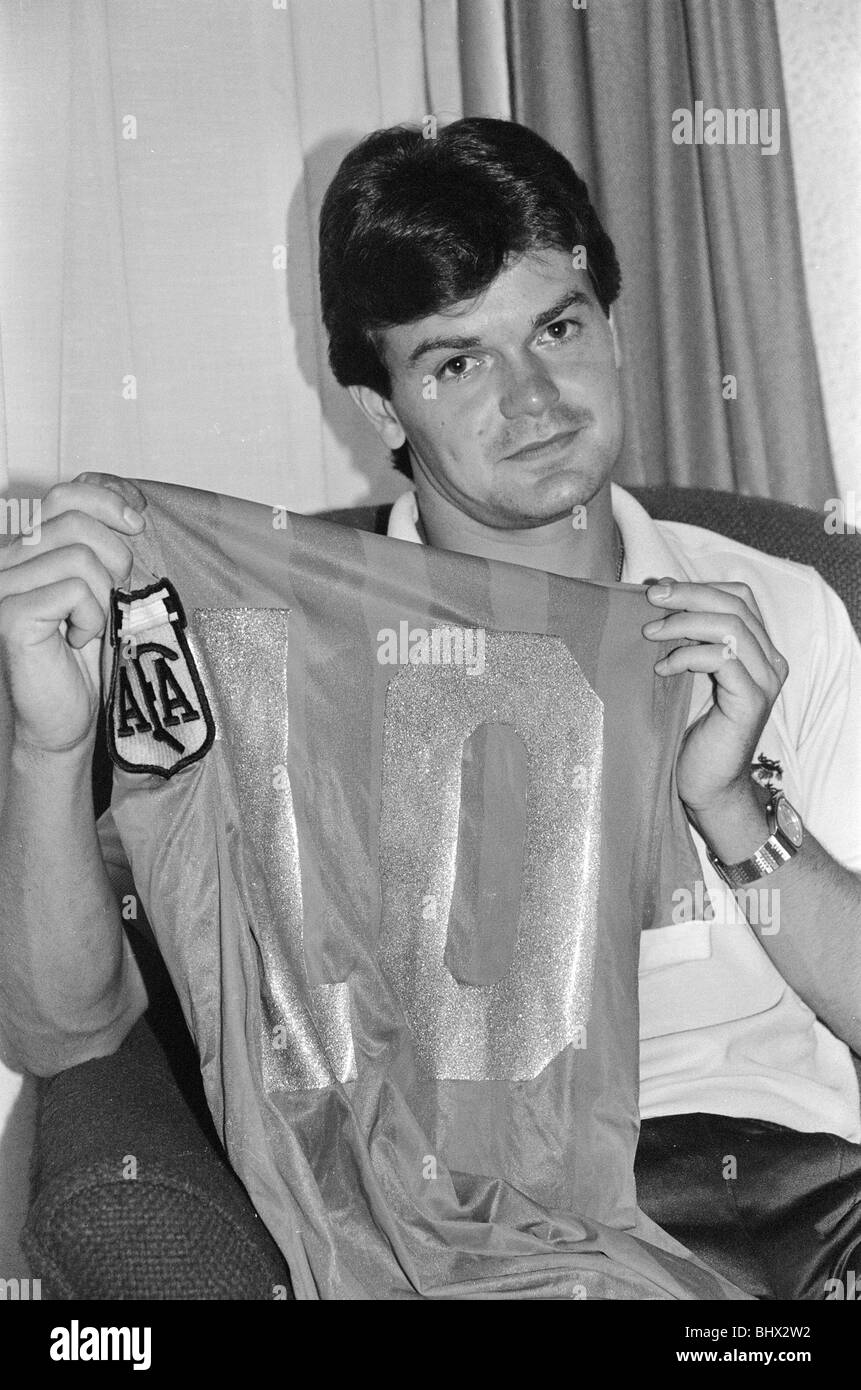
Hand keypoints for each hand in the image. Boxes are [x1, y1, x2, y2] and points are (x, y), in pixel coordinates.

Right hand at [0, 473, 145, 753]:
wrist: (66, 718)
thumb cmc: (87, 657)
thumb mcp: (106, 588)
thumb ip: (105, 543)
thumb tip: (130, 503)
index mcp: (31, 546)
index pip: (66, 492)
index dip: (108, 496)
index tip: (138, 520)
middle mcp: (9, 558)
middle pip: (73, 515)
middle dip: (115, 553)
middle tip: (116, 592)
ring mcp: (4, 584)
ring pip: (79, 556)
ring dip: (104, 595)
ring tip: (92, 623)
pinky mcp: (11, 614)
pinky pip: (73, 591)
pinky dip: (92, 618)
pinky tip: (78, 639)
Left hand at [642, 578, 787, 819]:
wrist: (706, 785)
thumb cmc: (691, 731)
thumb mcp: (687, 674)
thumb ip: (686, 638)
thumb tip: (660, 595)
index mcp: (759, 649)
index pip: (738, 596)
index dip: (699, 586)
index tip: (659, 589)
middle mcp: (770, 661)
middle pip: (735, 604)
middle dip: (688, 596)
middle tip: (650, 600)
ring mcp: (765, 681)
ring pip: (730, 627)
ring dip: (684, 623)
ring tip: (650, 634)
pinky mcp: (751, 701)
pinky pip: (722, 659)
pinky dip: (687, 656)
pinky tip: (662, 669)